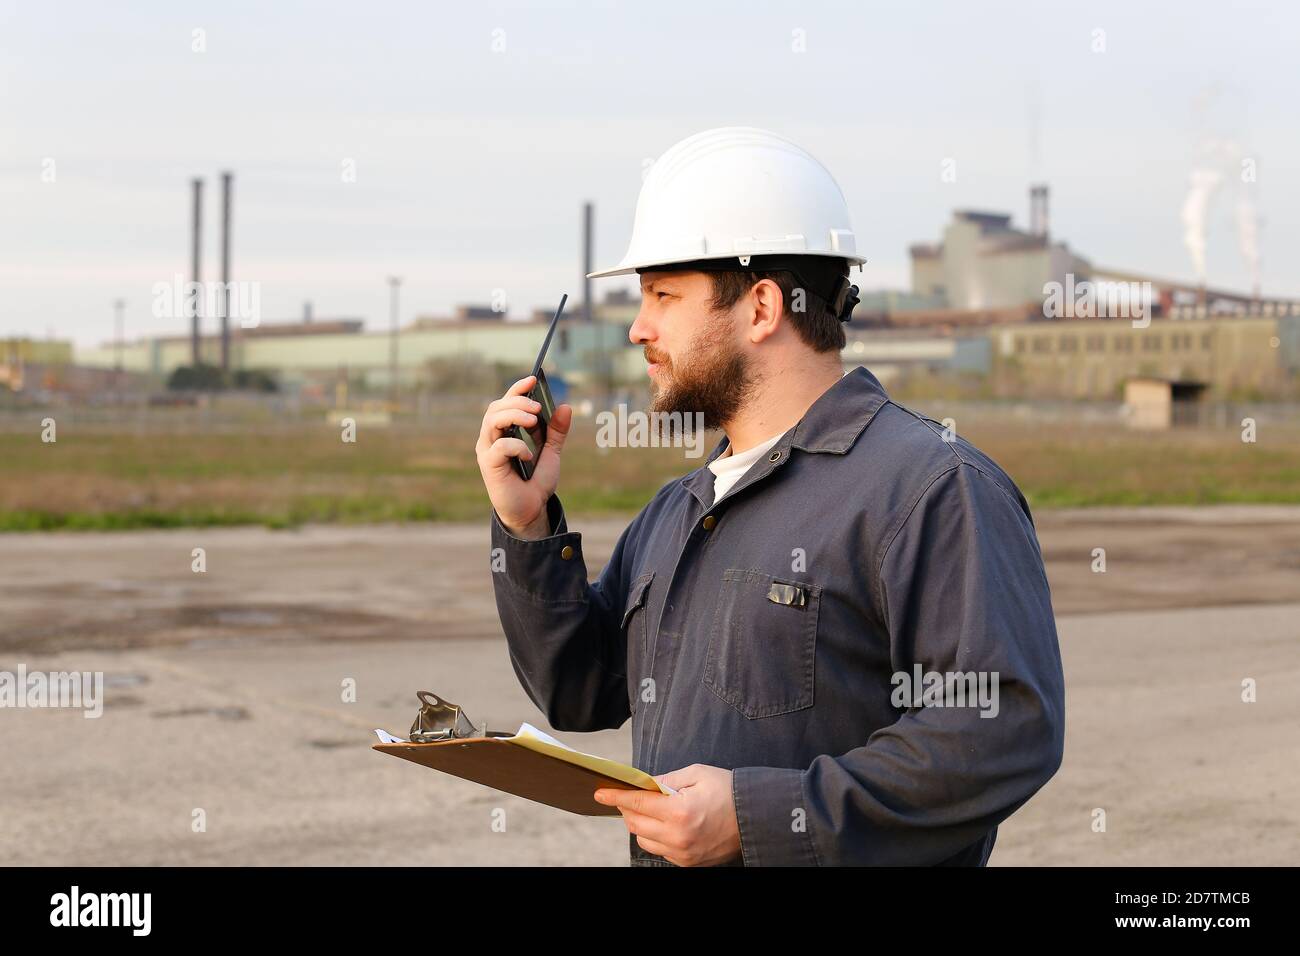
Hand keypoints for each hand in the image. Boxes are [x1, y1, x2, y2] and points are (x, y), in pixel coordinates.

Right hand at [475, 374, 572, 535]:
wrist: (531, 510)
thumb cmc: (536, 480)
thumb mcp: (552, 452)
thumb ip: (556, 431)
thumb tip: (566, 406)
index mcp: (505, 431)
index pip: (505, 402)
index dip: (516, 389)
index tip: (533, 379)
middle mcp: (492, 438)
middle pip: (496, 408)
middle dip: (517, 401)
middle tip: (538, 408)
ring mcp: (488, 451)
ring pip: (492, 421)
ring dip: (514, 415)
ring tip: (534, 421)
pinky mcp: (489, 465)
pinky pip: (499, 447)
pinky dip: (516, 446)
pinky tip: (529, 455)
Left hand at [594, 764, 741, 866]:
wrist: (756, 817)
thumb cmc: (727, 790)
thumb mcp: (696, 774)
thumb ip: (666, 780)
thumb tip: (643, 785)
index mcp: (679, 812)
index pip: (637, 804)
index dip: (616, 796)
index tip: (600, 793)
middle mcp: (678, 837)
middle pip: (635, 825)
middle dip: (627, 810)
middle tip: (627, 798)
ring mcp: (683, 854)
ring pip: (644, 841)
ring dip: (639, 825)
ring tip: (648, 811)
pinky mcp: (689, 863)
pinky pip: (660, 851)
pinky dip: (655, 838)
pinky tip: (664, 824)